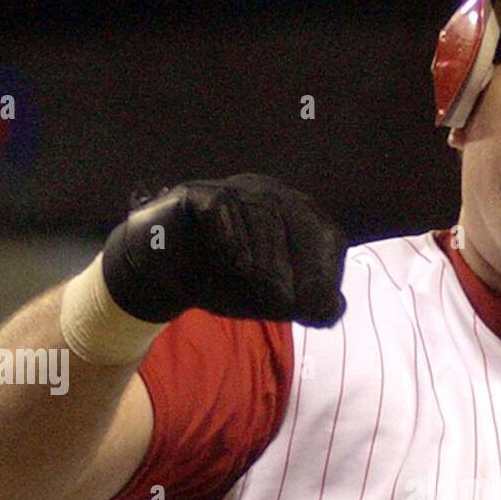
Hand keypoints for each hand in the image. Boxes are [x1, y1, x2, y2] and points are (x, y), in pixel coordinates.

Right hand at [101, 173, 346, 326]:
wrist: (167, 278)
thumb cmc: (226, 283)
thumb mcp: (275, 301)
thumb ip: (312, 305)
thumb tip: (334, 308)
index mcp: (294, 216)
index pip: (328, 237)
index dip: (325, 273)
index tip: (311, 310)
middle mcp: (269, 194)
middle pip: (302, 226)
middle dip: (298, 273)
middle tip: (285, 307)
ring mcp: (233, 190)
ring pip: (264, 218)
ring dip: (265, 265)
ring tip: (257, 295)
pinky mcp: (198, 194)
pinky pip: (222, 208)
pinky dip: (230, 241)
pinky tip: (231, 264)